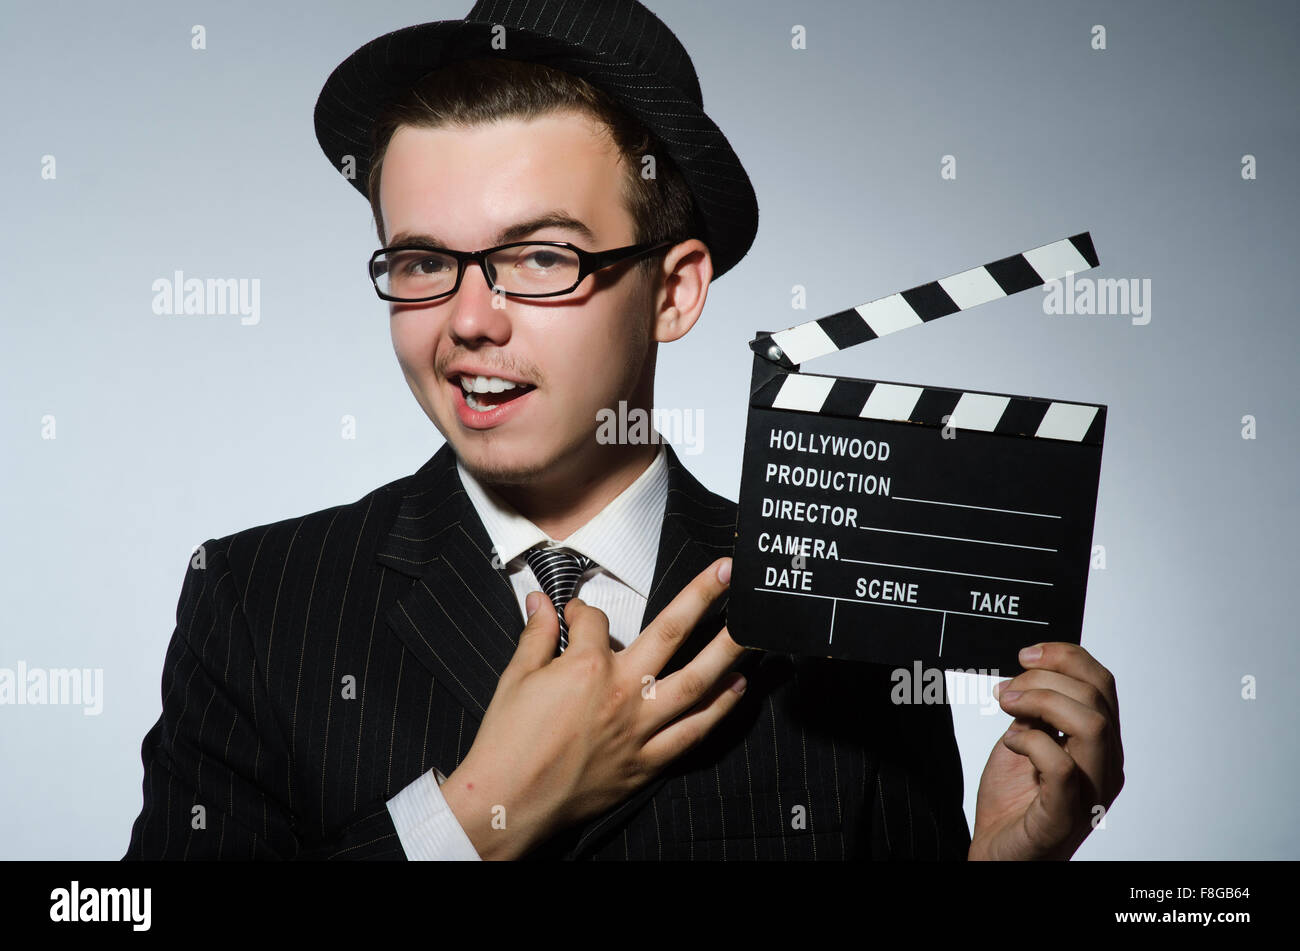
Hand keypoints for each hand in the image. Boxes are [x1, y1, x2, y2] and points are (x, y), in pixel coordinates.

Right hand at [441, 556, 747, 859]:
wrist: (507, 803)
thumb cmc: (506, 742)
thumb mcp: (515, 678)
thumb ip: (536, 634)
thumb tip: (541, 600)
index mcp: (586, 667)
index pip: (595, 620)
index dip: (582, 608)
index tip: (574, 610)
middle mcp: (622, 692)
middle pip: (671, 632)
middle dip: (701, 597)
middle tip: (728, 573)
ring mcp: (639, 729)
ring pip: (696, 682)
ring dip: (728, 651)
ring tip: (751, 629)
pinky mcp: (646, 763)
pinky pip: (692, 733)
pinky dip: (719, 710)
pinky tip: (737, 688)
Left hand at [968, 642, 1123, 859]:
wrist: (999, 854)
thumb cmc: (1014, 802)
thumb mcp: (1025, 739)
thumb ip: (1037, 711)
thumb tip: (1032, 673)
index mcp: (1100, 744)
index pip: (1102, 684)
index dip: (1066, 657)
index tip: (1027, 654)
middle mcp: (1105, 767)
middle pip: (1097, 696)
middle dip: (1045, 677)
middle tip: (1008, 689)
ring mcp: (1091, 792)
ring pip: (1093, 724)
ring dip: (1042, 702)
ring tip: (1008, 707)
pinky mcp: (1065, 815)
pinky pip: (1062, 767)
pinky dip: (1030, 743)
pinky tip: (1010, 744)